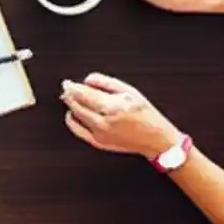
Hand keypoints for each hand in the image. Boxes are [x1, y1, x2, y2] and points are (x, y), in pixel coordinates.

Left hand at [61, 74, 183, 158]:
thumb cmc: (145, 114)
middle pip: (77, 105)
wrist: (156, 139)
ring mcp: (100, 134)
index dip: (72, 87)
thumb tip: (88, 79)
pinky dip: (72, 121)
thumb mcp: (130, 91)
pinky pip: (77, 131)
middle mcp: (105, 121)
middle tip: (67, 88)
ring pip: (75, 116)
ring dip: (71, 105)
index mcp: (113, 106)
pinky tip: (74, 114)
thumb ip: (106, 82)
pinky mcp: (98, 143)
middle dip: (69, 95)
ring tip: (72, 98)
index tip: (68, 82)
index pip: (83, 94)